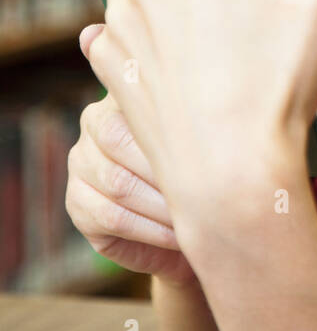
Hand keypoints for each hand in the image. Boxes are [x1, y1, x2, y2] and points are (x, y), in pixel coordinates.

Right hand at [66, 92, 196, 286]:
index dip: (173, 131)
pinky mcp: (77, 203)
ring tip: (198, 216)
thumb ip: (202, 122)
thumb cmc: (204, 171)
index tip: (211, 154)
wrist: (185, 223)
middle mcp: (95, 123)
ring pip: (118, 183)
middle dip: (167, 171)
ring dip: (163, 205)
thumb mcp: (206, 139)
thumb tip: (225, 119)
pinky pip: (113, 218)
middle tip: (208, 189)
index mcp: (127, 95)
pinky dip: (151, 230)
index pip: (137, 104)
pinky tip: (178, 235)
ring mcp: (81, 163)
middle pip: (119, 141)